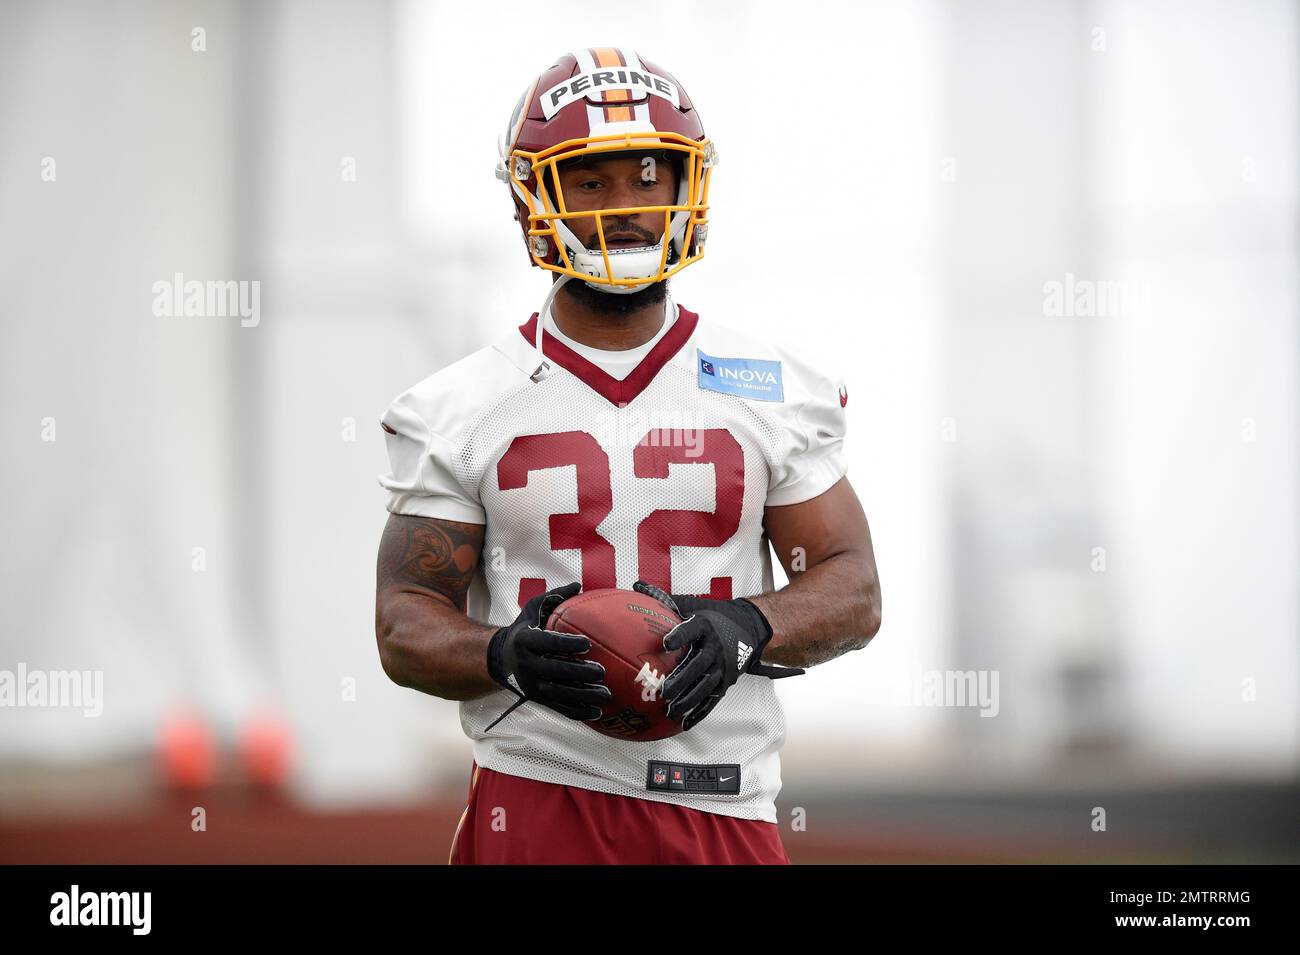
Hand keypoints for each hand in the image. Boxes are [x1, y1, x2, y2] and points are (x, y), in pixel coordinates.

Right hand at [485, 582, 610, 724]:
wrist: (500, 659)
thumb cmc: (524, 630)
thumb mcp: (532, 609)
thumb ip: (554, 596)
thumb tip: (579, 585)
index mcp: (525, 641)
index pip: (547, 643)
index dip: (567, 644)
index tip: (588, 643)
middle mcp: (526, 665)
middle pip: (554, 671)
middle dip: (579, 673)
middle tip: (602, 671)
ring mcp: (531, 685)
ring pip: (559, 694)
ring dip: (583, 696)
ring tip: (605, 694)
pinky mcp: (538, 699)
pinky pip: (559, 708)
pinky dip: (578, 712)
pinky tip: (598, 712)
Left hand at [632, 581, 804, 730]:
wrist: (748, 628)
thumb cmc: (710, 616)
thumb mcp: (691, 604)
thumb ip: (664, 598)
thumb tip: (635, 585)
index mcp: (705, 626)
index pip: (692, 629)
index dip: (680, 635)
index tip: (666, 642)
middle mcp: (715, 648)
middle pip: (699, 664)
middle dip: (682, 678)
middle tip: (663, 689)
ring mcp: (722, 667)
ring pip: (705, 686)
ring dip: (689, 699)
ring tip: (671, 710)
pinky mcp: (725, 682)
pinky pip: (712, 700)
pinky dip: (700, 713)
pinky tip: (685, 724)